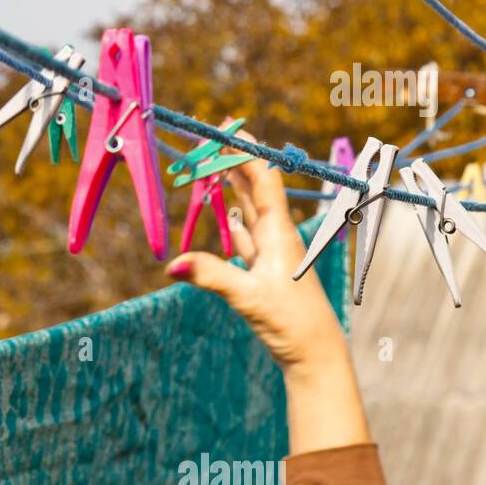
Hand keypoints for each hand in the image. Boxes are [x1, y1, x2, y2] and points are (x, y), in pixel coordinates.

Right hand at [164, 141, 370, 456]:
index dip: (244, 152)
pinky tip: (227, 216)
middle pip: (253, 188)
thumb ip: (211, 276)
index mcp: (279, 232)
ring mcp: (271, 253)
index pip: (261, 179)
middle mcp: (276, 236)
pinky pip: (245, 237)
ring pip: (248, 211)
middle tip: (208, 142)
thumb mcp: (249, 297)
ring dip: (230, 189)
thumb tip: (172, 265)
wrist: (313, 354)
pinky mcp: (264, 271)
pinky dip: (232, 222)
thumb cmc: (292, 322)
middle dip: (232, 164)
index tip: (223, 130)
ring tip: (213, 169)